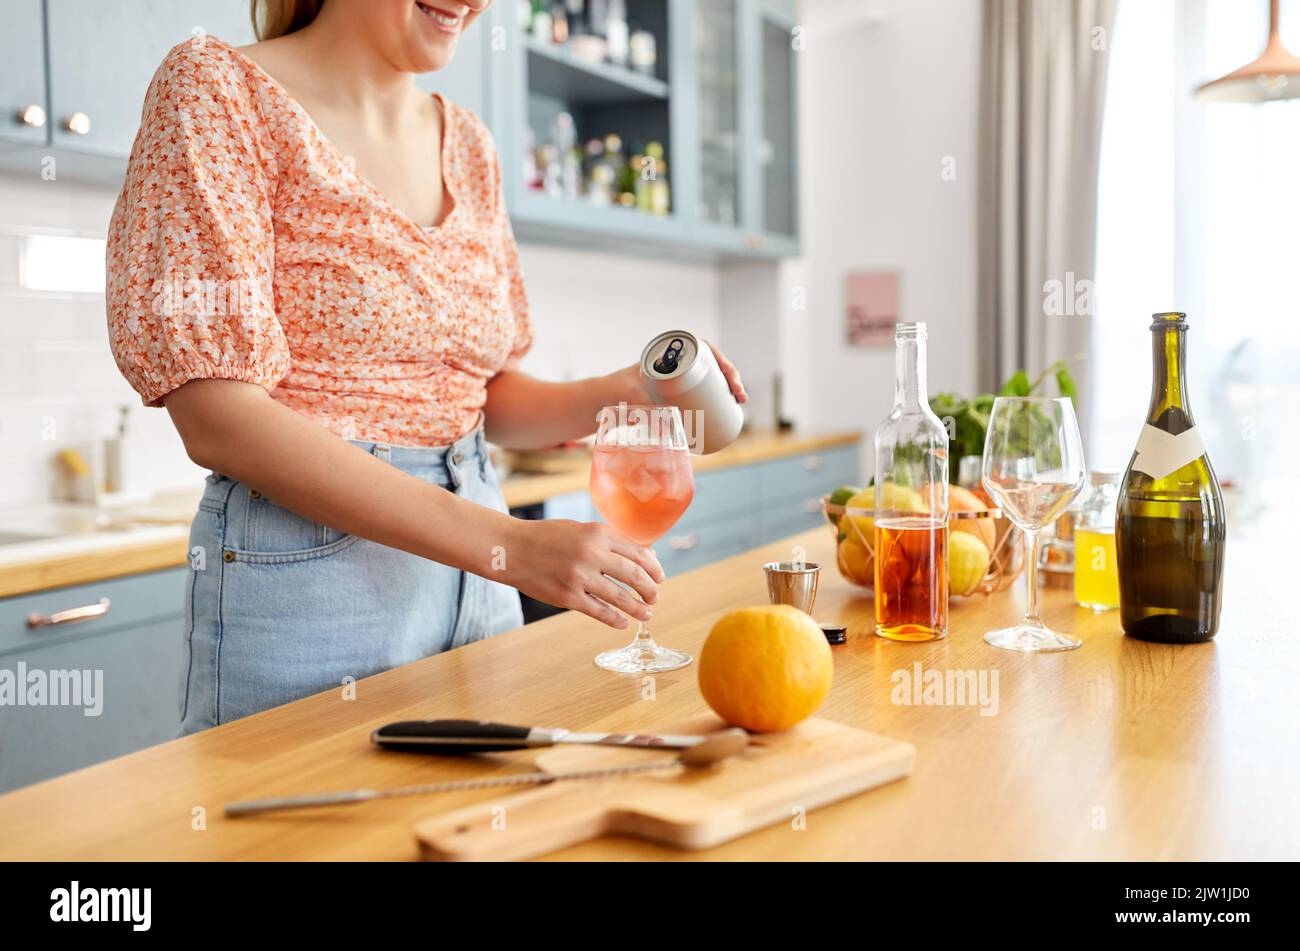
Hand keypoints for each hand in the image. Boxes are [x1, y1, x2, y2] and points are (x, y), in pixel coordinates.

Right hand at [502, 518, 664, 628]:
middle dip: (650, 590)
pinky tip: (623, 622)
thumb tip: (647, 555)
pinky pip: (599, 611)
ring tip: (646, 613)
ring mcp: (579, 577)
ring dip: (638, 608)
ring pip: (620, 597)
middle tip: (654, 598)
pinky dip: (615, 619)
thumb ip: (612, 542)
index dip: (654, 568)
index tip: (659, 578)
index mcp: (598, 533)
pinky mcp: (567, 597)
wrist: (512, 549)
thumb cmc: (549, 537)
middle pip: (635, 576)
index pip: (639, 553)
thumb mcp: (582, 530)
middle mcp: (592, 554)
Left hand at [614, 340, 747, 404]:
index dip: (723, 362)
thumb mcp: (632, 396)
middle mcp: (675, 363)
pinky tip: (731, 406)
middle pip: (712, 366)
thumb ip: (647, 410)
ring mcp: (676, 379)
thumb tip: (671, 429)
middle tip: (741, 397)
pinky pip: (702, 393)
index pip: (703, 350)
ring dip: (728, 388)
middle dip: (732, 378)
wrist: (601, 400)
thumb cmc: (615, 392)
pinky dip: (717, 398)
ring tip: (740, 404)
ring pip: (709, 380)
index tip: (732, 379)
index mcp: (669, 353)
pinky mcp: (675, 396)